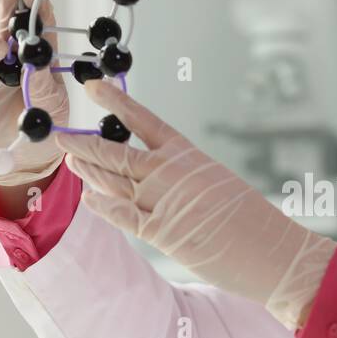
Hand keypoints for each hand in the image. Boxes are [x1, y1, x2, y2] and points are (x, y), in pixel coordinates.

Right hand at [0, 0, 69, 184]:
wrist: (23, 161)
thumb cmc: (44, 127)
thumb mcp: (52, 106)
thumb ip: (44, 83)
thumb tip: (39, 59)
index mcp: (35, 56)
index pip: (35, 24)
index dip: (33, 3)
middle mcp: (8, 57)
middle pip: (6, 23)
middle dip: (6, 2)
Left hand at [54, 79, 336, 330]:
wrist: (276, 253)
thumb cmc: (256, 224)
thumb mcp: (221, 187)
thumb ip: (189, 181)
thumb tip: (166, 181)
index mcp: (191, 156)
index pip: (145, 121)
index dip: (116, 102)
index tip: (94, 84)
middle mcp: (172, 173)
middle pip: (117, 152)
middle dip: (85, 143)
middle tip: (59, 134)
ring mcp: (164, 202)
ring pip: (113, 181)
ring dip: (86, 170)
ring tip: (68, 159)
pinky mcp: (162, 232)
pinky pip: (121, 215)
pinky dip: (100, 205)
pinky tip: (86, 198)